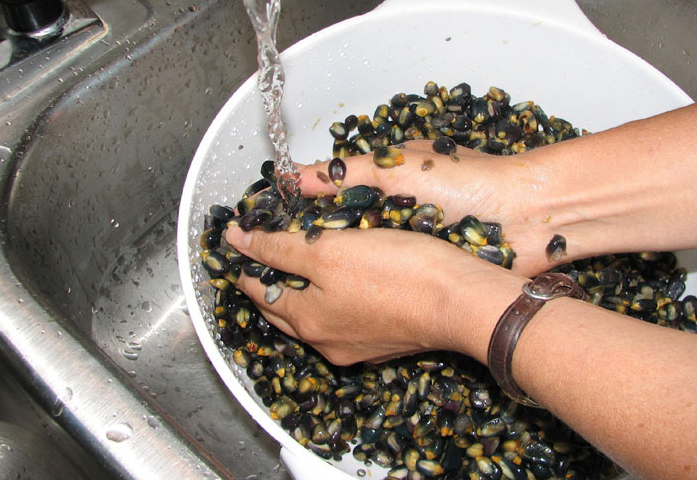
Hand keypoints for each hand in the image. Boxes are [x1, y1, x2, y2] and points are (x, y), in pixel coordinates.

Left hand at [225, 225, 526, 364]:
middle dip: (271, 281)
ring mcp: (357, 347)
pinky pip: (345, 321)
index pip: (257, 290)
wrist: (461, 302)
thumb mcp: (328, 249)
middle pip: (283, 309)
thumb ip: (278, 246)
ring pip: (314, 318)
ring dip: (303, 293)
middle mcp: (326, 342)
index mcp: (305, 319)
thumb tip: (235, 239)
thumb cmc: (398, 272)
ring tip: (302, 263)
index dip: (246, 262)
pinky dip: (335, 302)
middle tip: (265, 252)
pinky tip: (346, 284)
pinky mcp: (384, 342)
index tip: (242, 242)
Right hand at [298, 140, 564, 275]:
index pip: (329, 202)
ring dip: (342, 275)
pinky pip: (391, 283)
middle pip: (342, 238)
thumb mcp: (396, 169)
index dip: (299, 218)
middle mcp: (393, 216)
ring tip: (303, 292)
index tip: (265, 234)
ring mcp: (411, 248)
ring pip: (363, 266)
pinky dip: (373, 289)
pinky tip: (346, 301)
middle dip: (316, 253)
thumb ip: (342, 174)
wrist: (529, 217)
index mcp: (384, 184)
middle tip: (278, 271)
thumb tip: (289, 177)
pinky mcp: (428, 274)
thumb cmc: (467, 184)